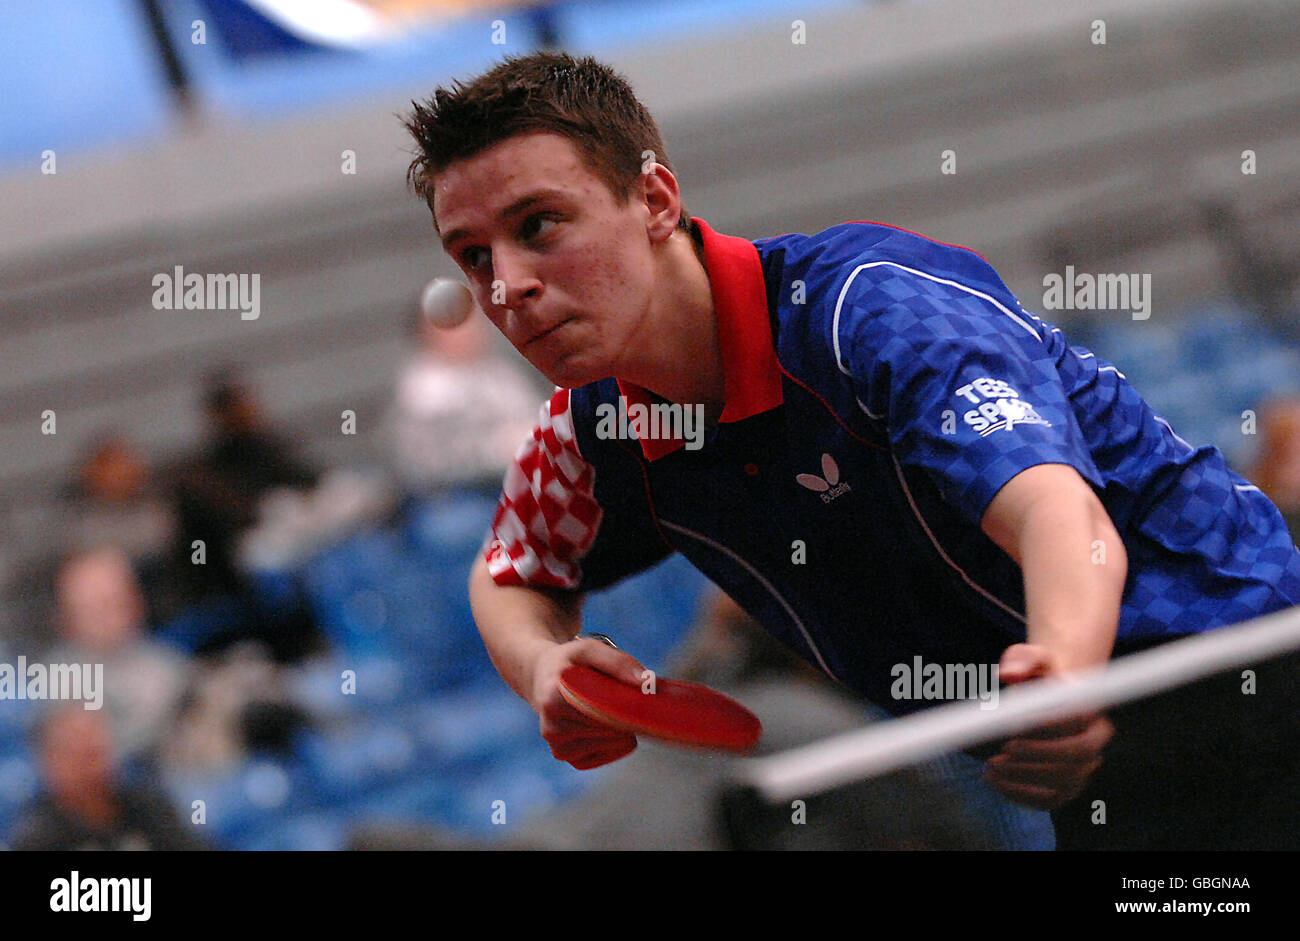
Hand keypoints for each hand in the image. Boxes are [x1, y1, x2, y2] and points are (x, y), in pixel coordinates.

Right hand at [530, 637, 645, 769]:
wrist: (540, 678)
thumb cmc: (569, 662)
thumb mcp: (587, 650)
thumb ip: (617, 662)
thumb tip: (645, 682)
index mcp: (555, 698)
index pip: (606, 710)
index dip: (629, 703)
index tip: (643, 693)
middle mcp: (552, 728)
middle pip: (614, 727)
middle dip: (626, 712)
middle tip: (622, 695)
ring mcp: (558, 747)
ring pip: (615, 741)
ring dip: (621, 725)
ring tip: (605, 706)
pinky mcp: (567, 757)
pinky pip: (609, 753)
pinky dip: (615, 739)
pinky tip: (602, 722)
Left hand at [984, 643, 1113, 810]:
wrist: (1046, 702)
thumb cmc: (1037, 678)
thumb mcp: (1030, 659)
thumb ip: (1022, 659)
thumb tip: (1008, 674)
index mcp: (1090, 709)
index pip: (1077, 720)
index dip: (1047, 724)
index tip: (1016, 724)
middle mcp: (1094, 742)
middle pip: (1077, 755)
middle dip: (1039, 755)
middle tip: (1004, 749)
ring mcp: (1082, 769)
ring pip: (1063, 782)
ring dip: (1024, 777)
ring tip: (991, 766)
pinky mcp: (1066, 788)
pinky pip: (1049, 801)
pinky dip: (1020, 795)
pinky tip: (995, 781)